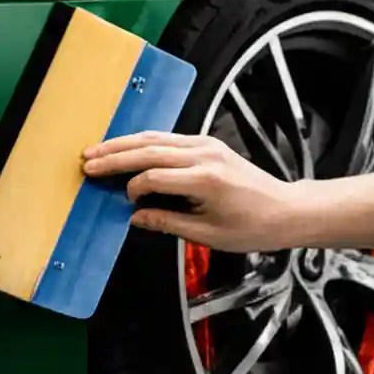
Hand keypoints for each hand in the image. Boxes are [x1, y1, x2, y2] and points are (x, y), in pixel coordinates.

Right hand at [82, 131, 308, 252]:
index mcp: (205, 180)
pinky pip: (168, 138)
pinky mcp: (207, 143)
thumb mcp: (209, 235)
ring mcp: (206, 144)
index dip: (134, 188)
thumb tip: (135, 217)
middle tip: (87, 163)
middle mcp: (204, 155)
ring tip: (96, 151)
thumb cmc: (251, 228)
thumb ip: (168, 223)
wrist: (285, 209)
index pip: (155, 176)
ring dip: (123, 144)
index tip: (125, 202)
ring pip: (156, 138)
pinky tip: (125, 146)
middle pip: (150, 150)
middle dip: (115, 157)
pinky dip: (143, 141)